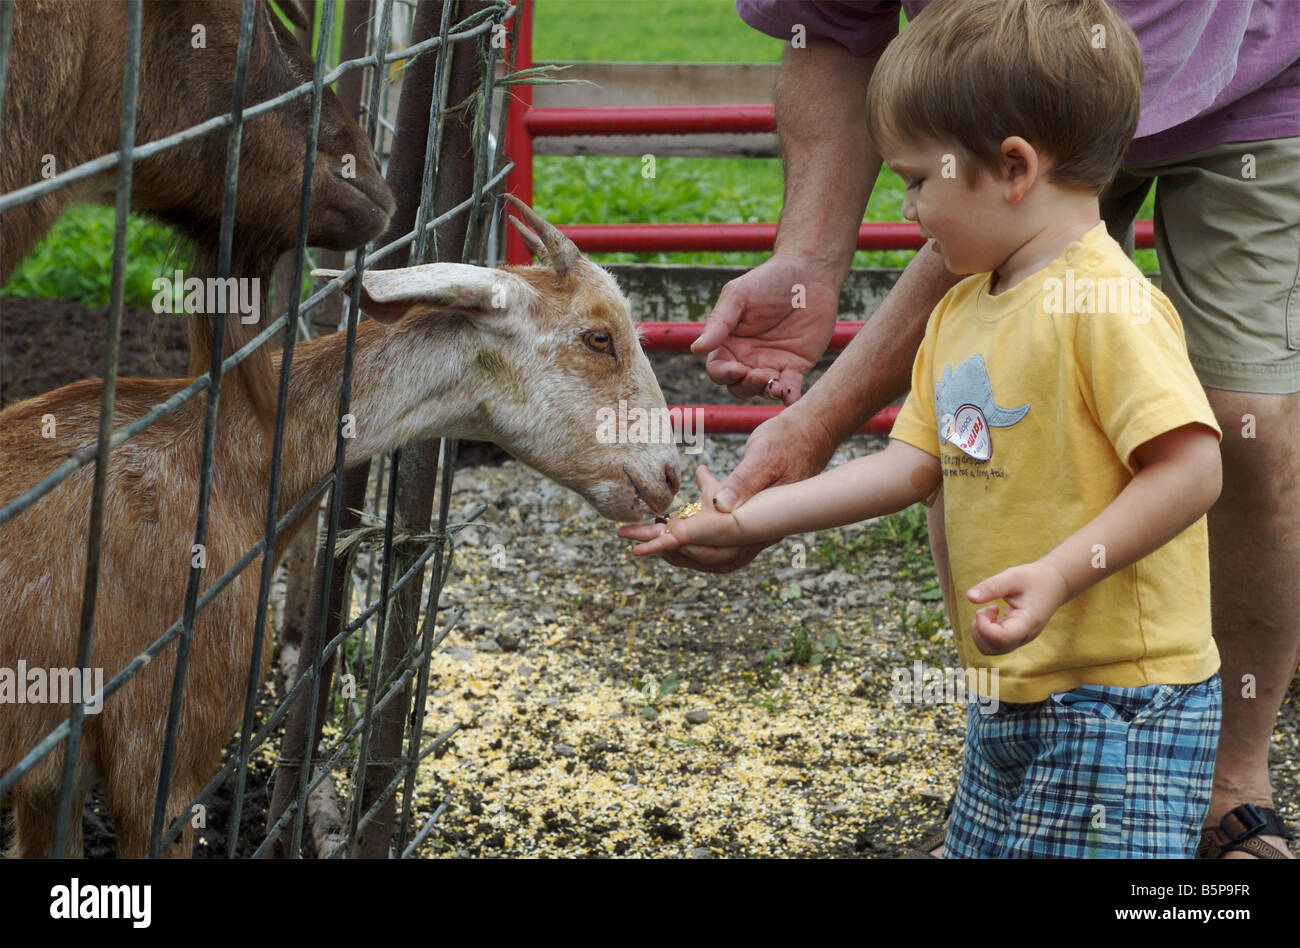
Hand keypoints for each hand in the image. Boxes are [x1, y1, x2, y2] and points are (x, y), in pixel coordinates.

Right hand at [619, 465, 745, 554]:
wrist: (762, 506)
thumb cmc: (748, 499)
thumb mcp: (719, 490)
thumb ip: (708, 484)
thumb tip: (701, 470)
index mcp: (696, 524)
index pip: (668, 528)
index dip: (651, 527)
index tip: (637, 521)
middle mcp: (694, 535)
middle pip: (660, 538)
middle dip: (640, 536)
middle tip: (619, 532)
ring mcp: (694, 538)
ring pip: (661, 541)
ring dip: (642, 540)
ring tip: (622, 533)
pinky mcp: (695, 537)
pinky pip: (670, 544)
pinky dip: (651, 548)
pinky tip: (636, 550)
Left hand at [652, 409, 834, 573]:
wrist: (815, 430)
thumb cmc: (789, 440)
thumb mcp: (764, 456)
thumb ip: (743, 481)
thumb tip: (720, 505)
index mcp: (760, 523)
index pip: (711, 546)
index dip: (675, 547)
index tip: (644, 547)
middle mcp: (758, 531)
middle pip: (707, 553)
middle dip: (670, 548)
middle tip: (636, 540)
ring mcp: (757, 524)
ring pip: (713, 545)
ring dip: (684, 539)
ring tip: (655, 530)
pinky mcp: (754, 511)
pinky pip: (722, 525)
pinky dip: (700, 518)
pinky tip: (689, 498)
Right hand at [693, 253, 840, 402]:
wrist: (808, 274)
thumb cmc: (768, 280)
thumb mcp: (738, 296)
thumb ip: (719, 323)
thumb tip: (695, 349)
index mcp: (728, 343)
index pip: (717, 369)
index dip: (724, 374)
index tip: (737, 369)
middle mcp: (747, 358)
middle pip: (738, 386)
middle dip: (746, 386)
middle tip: (760, 376)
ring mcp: (772, 363)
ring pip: (762, 391)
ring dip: (766, 393)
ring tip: (777, 387)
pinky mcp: (796, 366)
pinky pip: (791, 388)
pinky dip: (790, 396)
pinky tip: (791, 397)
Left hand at [966, 561, 1069, 655]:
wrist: (1054, 584)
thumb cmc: (1034, 579)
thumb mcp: (1013, 576)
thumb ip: (992, 586)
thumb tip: (969, 596)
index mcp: (1027, 623)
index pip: (1002, 639)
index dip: (985, 626)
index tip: (988, 608)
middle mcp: (1023, 636)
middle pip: (991, 648)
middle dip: (979, 629)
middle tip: (988, 608)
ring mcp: (1018, 639)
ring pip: (989, 649)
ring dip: (980, 630)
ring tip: (990, 611)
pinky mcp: (1013, 637)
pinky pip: (992, 643)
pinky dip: (984, 630)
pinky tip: (993, 614)